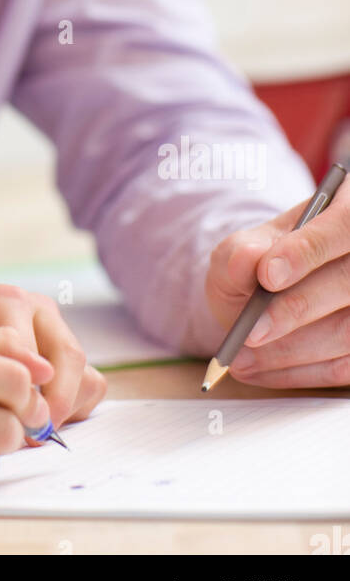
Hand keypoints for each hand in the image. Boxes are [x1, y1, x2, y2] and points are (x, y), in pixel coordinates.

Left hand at [0, 278, 105, 432]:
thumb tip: (10, 398)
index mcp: (6, 301)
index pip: (30, 348)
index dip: (23, 391)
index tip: (10, 420)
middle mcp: (39, 312)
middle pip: (69, 357)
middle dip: (56, 402)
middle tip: (34, 435)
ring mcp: (56, 333)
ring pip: (86, 373)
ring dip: (66, 409)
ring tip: (34, 433)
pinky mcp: (66, 358)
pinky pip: (90, 386)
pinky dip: (74, 410)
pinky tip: (40, 423)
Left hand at [205, 189, 349, 387]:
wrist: (270, 291)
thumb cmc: (261, 263)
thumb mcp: (244, 247)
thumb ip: (241, 251)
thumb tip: (246, 260)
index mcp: (347, 208)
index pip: (341, 225)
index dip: (307, 252)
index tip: (267, 276)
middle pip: (347, 282)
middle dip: (295, 310)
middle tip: (250, 331)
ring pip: (348, 330)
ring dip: (292, 350)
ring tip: (242, 358)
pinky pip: (344, 366)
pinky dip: (300, 373)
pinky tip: (260, 369)